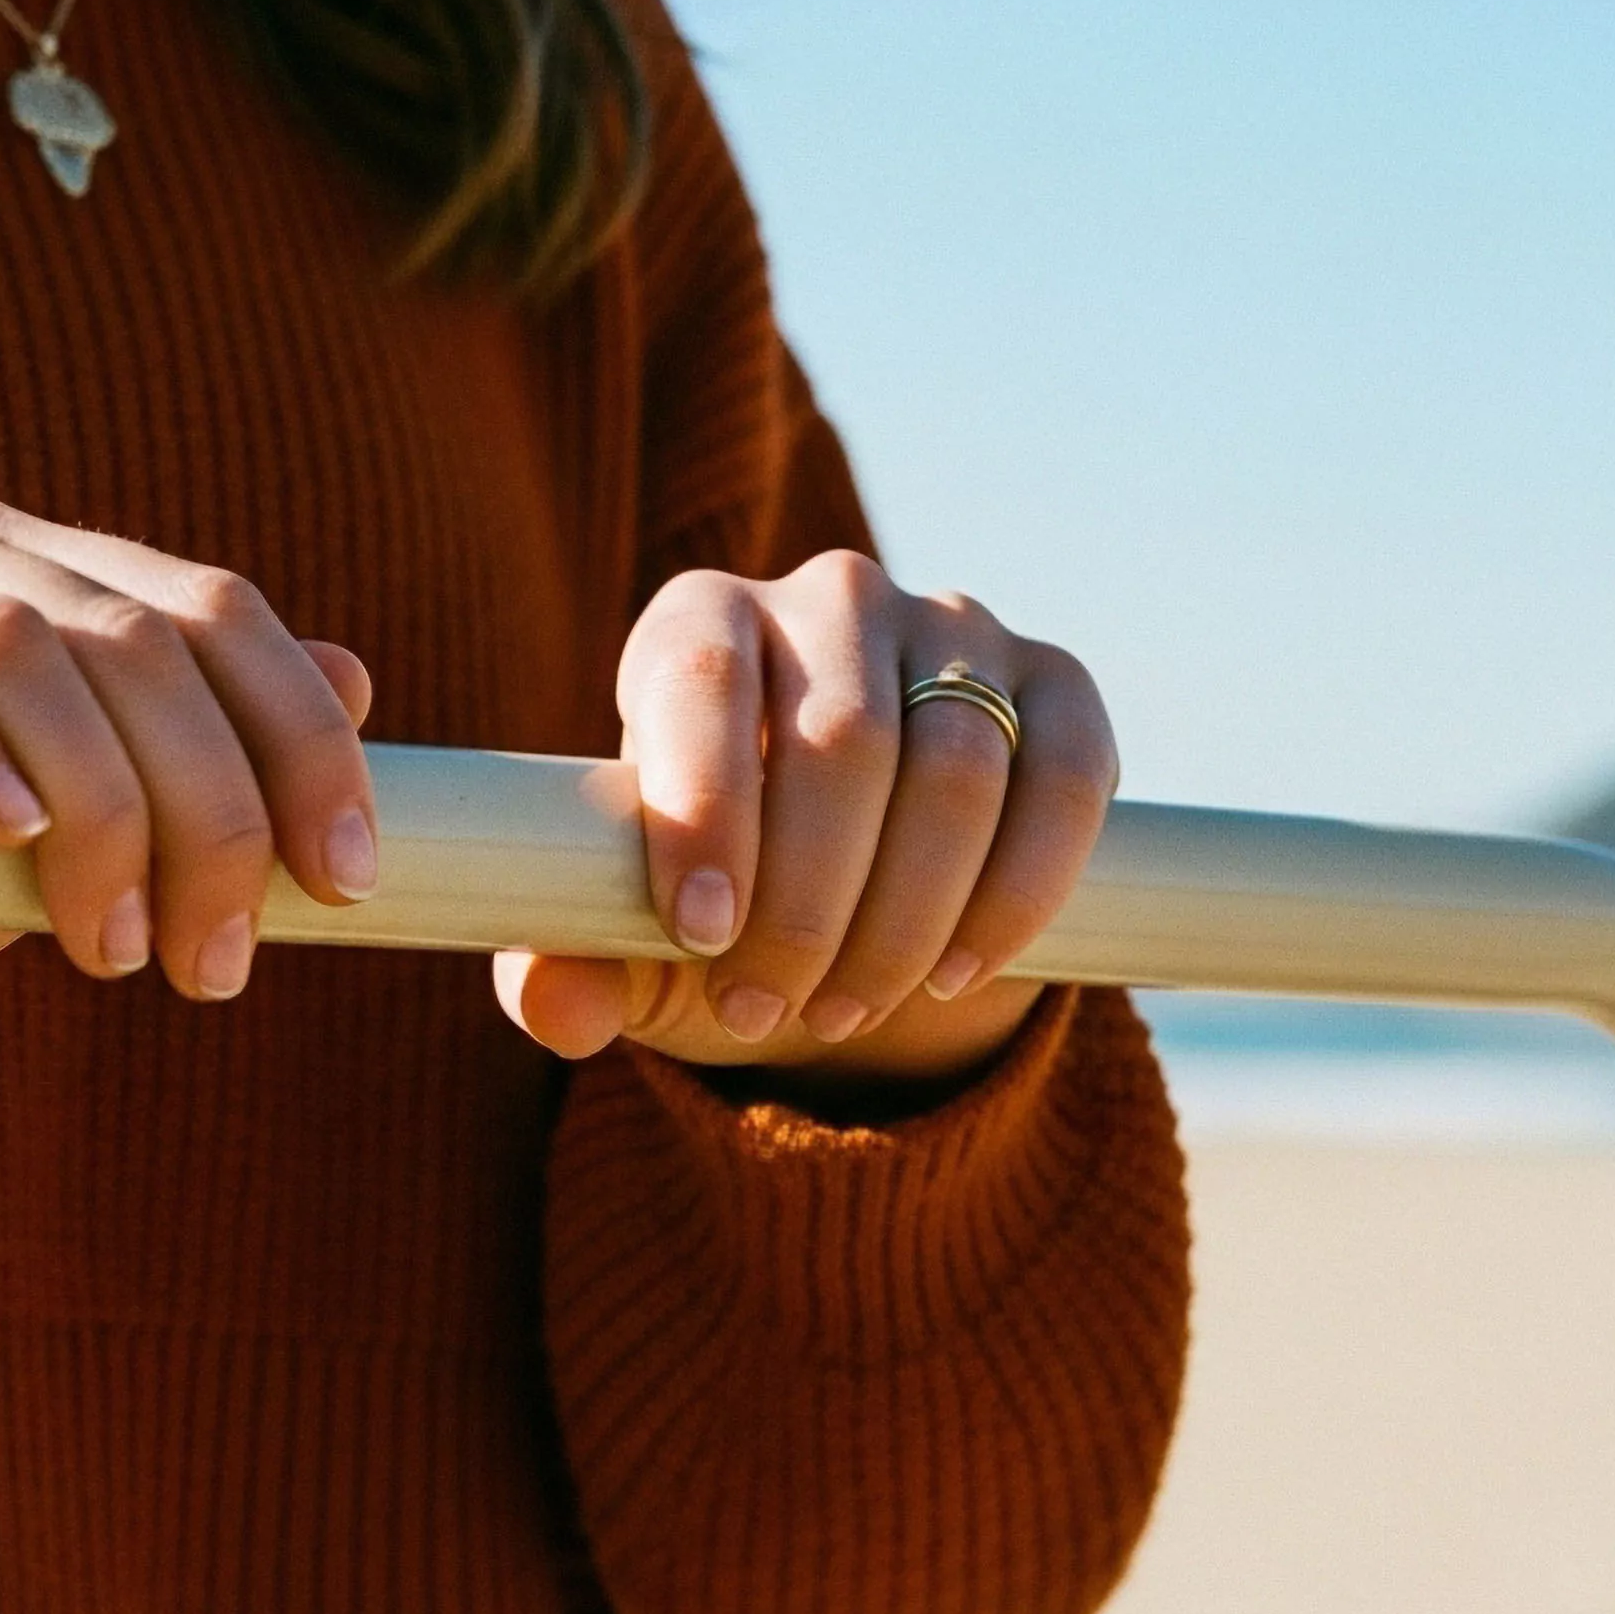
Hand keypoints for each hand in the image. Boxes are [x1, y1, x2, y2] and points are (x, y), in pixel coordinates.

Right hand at [0, 480, 377, 1109]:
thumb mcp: (37, 844)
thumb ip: (171, 757)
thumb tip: (361, 674)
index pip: (193, 603)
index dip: (294, 730)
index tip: (352, 875)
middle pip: (115, 630)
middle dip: (206, 803)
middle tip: (224, 956)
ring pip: (0, 638)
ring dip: (95, 805)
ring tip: (119, 949)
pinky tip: (0, 836)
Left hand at [495, 550, 1118, 1095]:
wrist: (857, 902)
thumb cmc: (719, 901)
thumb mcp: (635, 946)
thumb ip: (571, 969)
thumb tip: (551, 1003)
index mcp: (700, 622)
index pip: (703, 681)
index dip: (704, 807)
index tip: (699, 934)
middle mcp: (830, 598)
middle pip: (842, 739)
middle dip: (807, 905)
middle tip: (771, 1015)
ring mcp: (957, 628)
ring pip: (957, 769)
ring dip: (905, 918)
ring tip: (848, 1011)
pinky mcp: (1058, 685)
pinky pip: (1063, 781)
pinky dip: (1017, 894)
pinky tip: (957, 974)